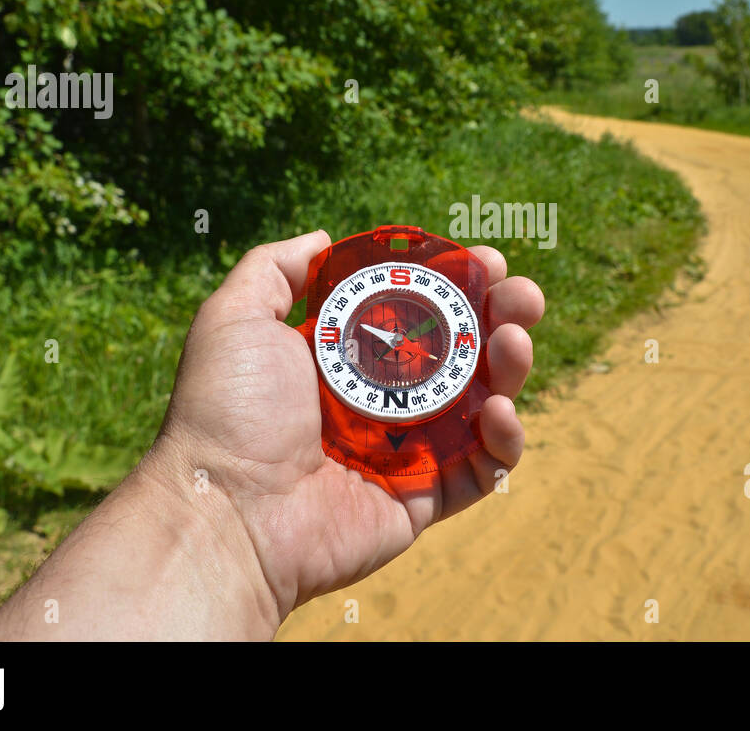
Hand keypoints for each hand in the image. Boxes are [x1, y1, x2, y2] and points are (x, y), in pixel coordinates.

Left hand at [157, 230, 543, 625]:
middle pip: (461, 351)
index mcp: (345, 357)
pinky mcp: (423, 499)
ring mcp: (407, 451)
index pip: (418, 310)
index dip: (457, 282)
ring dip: (511, 367)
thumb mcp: (234, 318)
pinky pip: (483, 470)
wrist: (226, 510)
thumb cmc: (228, 413)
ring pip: (482, 403)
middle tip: (523, 296)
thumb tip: (322, 239)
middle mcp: (380, 399)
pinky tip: (498, 412)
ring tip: (514, 342)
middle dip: (501, 317)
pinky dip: (505, 442)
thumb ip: (274, 269)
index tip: (485, 260)